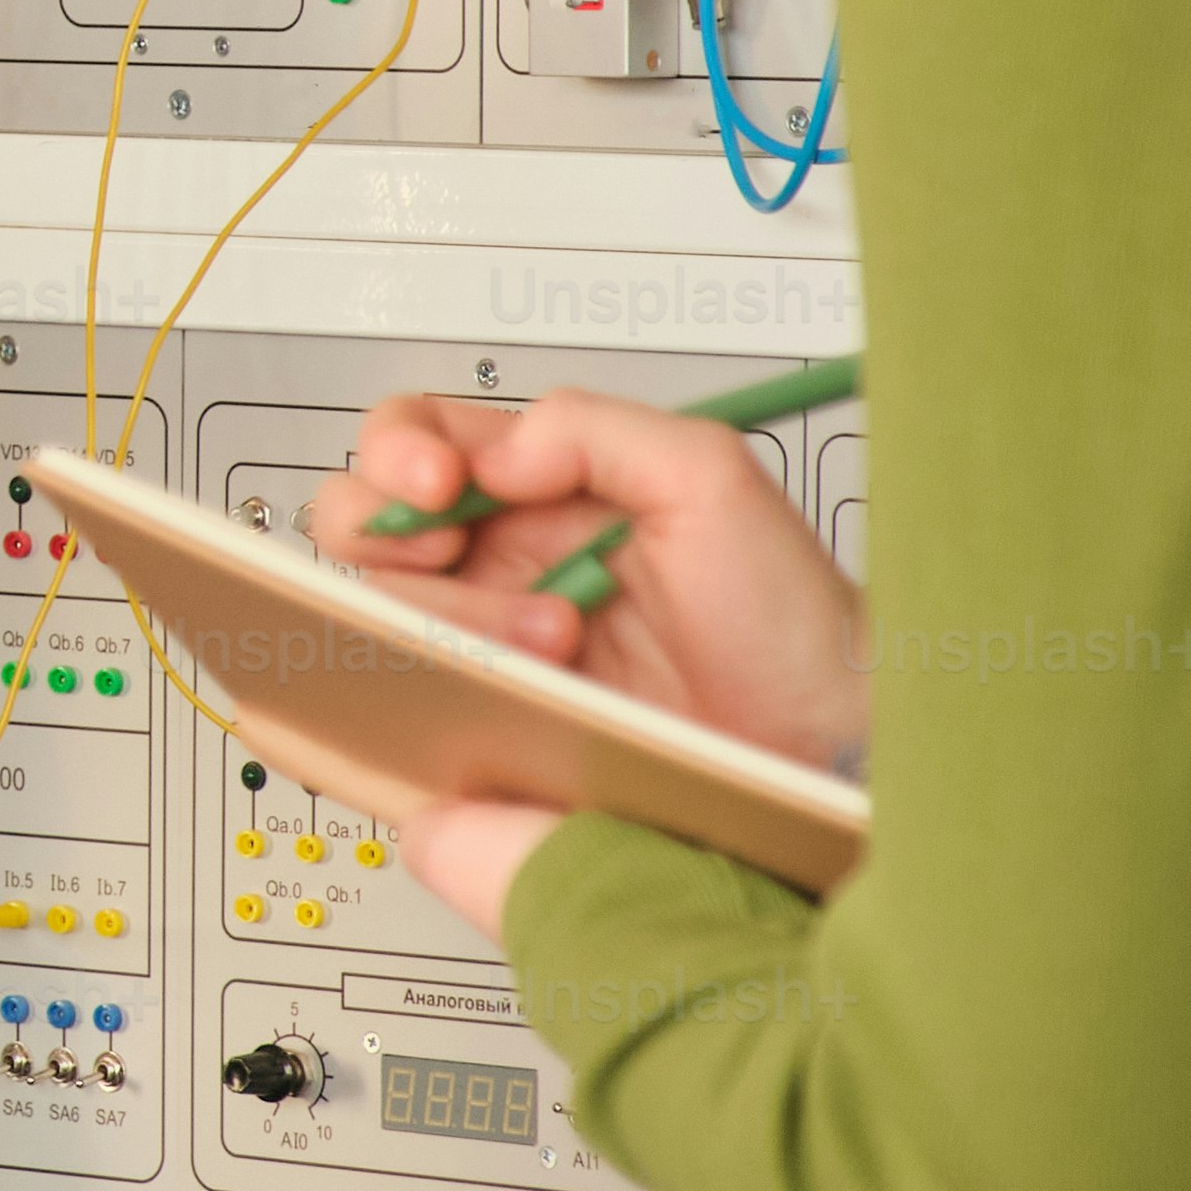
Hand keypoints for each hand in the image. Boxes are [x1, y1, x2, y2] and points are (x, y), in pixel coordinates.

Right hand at [240, 389, 873, 925]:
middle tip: (459, 559)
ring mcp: (488, 662)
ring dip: (444, 626)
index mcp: (543, 500)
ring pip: (374, 621)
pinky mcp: (479, 749)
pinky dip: (359, 714)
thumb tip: (485, 454)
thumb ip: (592, 429)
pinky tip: (413, 698)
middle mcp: (504, 574)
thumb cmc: (795, 629)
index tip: (434, 481)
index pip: (420, 446)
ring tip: (547, 647)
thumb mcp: (711, 480)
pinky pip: (383, 727)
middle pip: (367, 528)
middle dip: (397, 538)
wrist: (832, 761)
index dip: (401, 452)